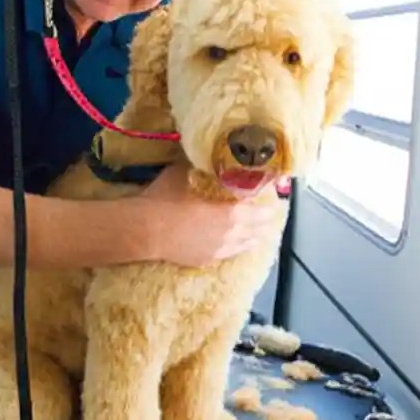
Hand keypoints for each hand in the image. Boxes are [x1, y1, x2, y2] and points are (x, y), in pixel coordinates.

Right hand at [137, 165, 287, 266]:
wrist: (146, 230)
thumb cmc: (166, 200)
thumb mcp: (182, 174)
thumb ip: (199, 169)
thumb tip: (203, 159)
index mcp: (230, 213)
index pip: (256, 209)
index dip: (266, 205)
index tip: (274, 200)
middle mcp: (230, 234)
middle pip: (255, 229)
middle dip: (265, 223)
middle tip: (273, 218)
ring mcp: (218, 250)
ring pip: (243, 245)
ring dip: (254, 238)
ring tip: (261, 235)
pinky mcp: (204, 260)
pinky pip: (227, 255)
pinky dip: (236, 249)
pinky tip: (236, 248)